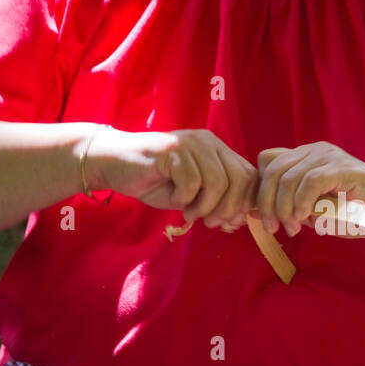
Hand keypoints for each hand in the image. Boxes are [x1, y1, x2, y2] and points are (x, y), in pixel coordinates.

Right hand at [85, 126, 257, 229]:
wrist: (115, 165)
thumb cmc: (155, 181)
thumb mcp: (192, 196)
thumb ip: (216, 204)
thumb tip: (240, 221)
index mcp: (218, 150)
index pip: (249, 176)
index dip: (245, 203)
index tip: (231, 223)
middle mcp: (209, 142)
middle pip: (239, 179)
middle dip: (228, 208)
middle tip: (210, 223)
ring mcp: (191, 143)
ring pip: (217, 182)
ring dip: (204, 206)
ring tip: (189, 212)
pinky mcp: (172, 149)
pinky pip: (191, 182)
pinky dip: (184, 199)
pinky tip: (173, 198)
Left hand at [251, 142, 364, 237]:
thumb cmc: (359, 212)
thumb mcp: (318, 210)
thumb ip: (294, 206)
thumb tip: (261, 212)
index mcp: (306, 156)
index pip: (267, 162)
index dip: (260, 189)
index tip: (262, 216)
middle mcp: (315, 151)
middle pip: (272, 170)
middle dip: (267, 203)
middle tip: (274, 228)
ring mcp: (329, 157)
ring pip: (288, 177)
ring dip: (284, 208)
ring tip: (292, 228)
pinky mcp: (343, 167)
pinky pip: (310, 181)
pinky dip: (301, 202)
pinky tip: (303, 219)